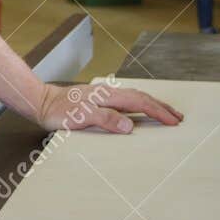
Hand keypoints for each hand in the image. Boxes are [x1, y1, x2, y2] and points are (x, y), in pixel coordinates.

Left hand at [34, 81, 182, 133]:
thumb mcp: (81, 117)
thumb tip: (130, 126)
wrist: (42, 102)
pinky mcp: (99, 101)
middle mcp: (109, 94)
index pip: (140, 103)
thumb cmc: (59, 110)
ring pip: (135, 99)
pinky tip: (139, 112)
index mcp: (108, 96)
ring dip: (152, 106)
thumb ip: (106, 119)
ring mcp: (105, 96)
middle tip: (177, 117)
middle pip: (142, 98)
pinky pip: (126, 102)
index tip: (173, 121)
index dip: (158, 112)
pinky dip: (139, 106)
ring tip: (165, 113)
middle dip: (161, 107)